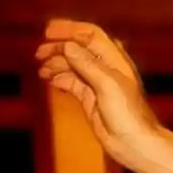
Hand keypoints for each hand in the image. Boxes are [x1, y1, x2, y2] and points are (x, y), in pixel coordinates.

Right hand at [34, 19, 159, 160]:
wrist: (133, 142)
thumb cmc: (128, 113)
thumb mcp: (108, 84)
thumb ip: (87, 64)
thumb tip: (67, 46)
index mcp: (114, 59)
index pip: (90, 35)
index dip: (69, 29)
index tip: (48, 31)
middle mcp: (105, 68)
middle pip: (78, 48)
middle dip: (58, 47)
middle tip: (39, 53)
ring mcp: (96, 82)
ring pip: (72, 65)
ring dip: (56, 63)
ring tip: (41, 69)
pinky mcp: (89, 97)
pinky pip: (71, 82)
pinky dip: (59, 78)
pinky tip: (49, 80)